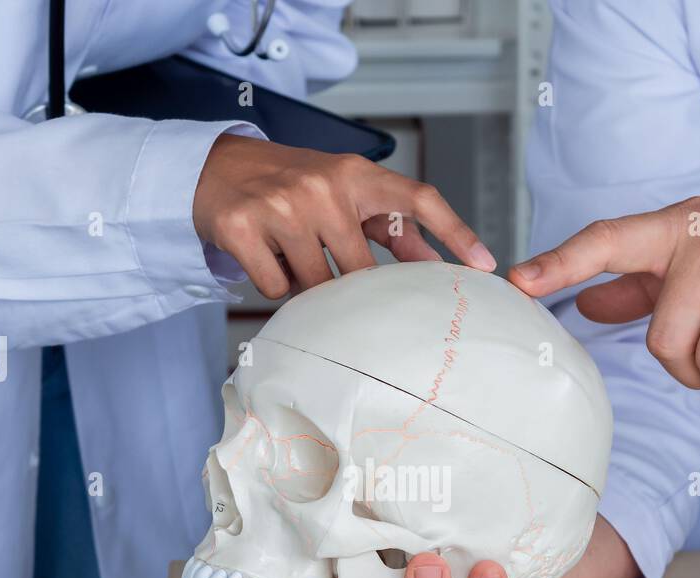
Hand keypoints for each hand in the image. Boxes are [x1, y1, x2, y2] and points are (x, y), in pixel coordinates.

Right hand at [193, 134, 495, 298]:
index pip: (417, 199)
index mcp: (355, 174)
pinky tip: (264, 255)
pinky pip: (276, 288)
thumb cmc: (291, 184)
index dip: (455, 231)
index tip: (484, 264)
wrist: (215, 167)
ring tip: (289, 252)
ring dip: (306, 282)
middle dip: (347, 285)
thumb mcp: (344, 193)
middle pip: (360, 271)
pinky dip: (273, 283)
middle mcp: (322, 186)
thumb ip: (389, 227)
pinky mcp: (244, 227)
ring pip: (315, 285)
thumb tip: (434, 263)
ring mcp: (282, 206)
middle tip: (325, 267)